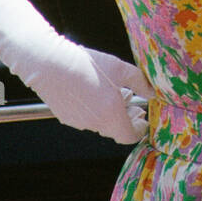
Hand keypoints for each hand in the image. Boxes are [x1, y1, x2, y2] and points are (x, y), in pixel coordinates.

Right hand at [0, 0, 153, 142]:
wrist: (49, 63)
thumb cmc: (87, 64)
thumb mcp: (119, 68)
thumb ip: (139, 82)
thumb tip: (152, 92)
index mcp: (111, 115)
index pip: (129, 136)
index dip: (139, 130)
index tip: (143, 119)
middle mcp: (95, 124)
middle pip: (115, 130)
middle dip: (126, 120)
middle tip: (133, 106)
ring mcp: (79, 122)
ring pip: (100, 124)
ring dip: (110, 114)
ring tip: (115, 94)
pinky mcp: (66, 117)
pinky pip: (86, 118)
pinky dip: (94, 110)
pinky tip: (94, 93)